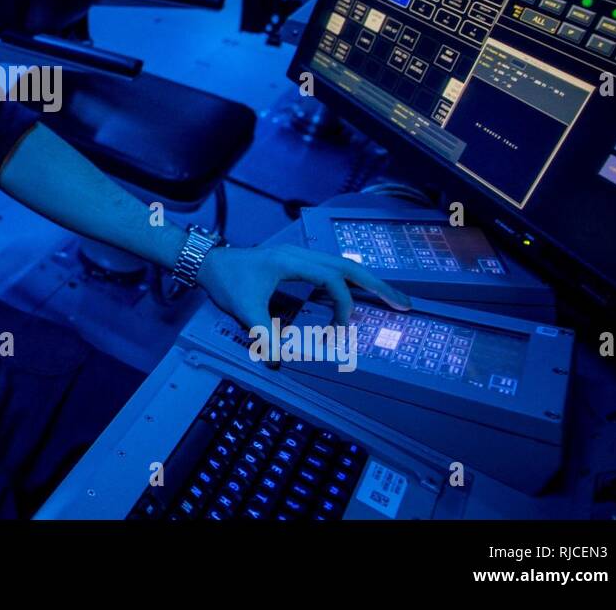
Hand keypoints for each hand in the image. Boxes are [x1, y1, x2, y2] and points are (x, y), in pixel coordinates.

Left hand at [198, 244, 409, 334]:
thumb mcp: (243, 310)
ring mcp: (300, 256)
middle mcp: (300, 254)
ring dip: (369, 282)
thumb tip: (280, 362)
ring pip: (343, 264)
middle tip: (405, 304)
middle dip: (378, 286)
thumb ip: (263, 335)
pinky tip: (363, 292)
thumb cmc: (226, 282)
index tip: (341, 329)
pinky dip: (352, 280)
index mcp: (291, 262)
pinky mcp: (298, 262)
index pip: (332, 279)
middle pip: (349, 266)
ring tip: (394, 298)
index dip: (342, 305)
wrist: (209, 263)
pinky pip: (333, 268)